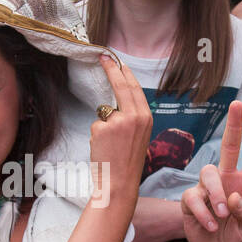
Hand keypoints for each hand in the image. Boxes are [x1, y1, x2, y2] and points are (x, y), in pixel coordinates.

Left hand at [89, 53, 152, 213]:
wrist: (119, 183)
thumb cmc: (127, 163)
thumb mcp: (139, 137)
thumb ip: (132, 118)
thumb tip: (118, 104)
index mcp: (146, 118)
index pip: (133, 88)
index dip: (124, 73)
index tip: (118, 62)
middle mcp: (134, 116)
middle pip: (120, 86)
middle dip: (111, 69)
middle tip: (103, 57)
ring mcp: (117, 122)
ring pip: (104, 114)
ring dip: (103, 127)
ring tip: (110, 146)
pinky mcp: (101, 128)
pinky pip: (95, 126)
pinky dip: (95, 137)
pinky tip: (102, 149)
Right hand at [181, 101, 241, 241]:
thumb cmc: (241, 238)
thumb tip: (233, 197)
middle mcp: (227, 179)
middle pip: (228, 146)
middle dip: (234, 125)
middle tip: (238, 104)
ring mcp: (207, 188)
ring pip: (208, 173)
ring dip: (216, 194)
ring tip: (223, 216)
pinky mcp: (190, 201)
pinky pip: (193, 197)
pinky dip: (203, 213)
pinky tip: (211, 226)